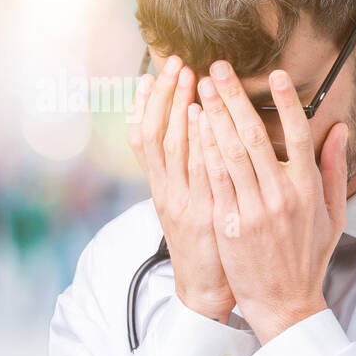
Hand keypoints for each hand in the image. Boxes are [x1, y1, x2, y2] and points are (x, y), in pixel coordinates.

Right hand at [128, 56, 235, 324]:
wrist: (209, 292)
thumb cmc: (207, 247)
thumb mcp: (188, 209)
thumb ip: (189, 174)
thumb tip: (194, 137)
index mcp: (163, 189)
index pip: (145, 138)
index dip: (148, 105)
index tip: (154, 73)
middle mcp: (167, 192)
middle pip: (157, 135)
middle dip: (166, 97)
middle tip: (174, 63)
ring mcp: (184, 203)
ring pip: (174, 149)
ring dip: (180, 109)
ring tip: (188, 77)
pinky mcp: (204, 215)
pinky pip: (200, 173)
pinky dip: (198, 143)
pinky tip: (201, 118)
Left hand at [195, 60, 348, 343]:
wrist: (285, 301)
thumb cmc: (309, 257)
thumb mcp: (333, 214)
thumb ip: (333, 169)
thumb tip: (339, 130)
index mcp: (309, 189)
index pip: (299, 135)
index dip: (287, 102)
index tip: (275, 74)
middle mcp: (282, 195)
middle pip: (256, 136)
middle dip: (234, 98)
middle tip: (218, 69)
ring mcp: (255, 210)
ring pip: (231, 152)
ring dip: (213, 116)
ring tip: (200, 89)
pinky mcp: (230, 224)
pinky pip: (215, 179)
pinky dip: (204, 149)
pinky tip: (194, 126)